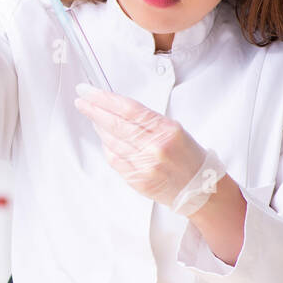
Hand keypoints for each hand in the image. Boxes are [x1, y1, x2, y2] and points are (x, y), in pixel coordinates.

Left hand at [73, 83, 225, 215]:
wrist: (201, 190)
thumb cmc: (189, 158)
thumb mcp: (175, 130)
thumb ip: (147, 120)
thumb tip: (116, 108)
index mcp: (166, 130)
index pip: (128, 109)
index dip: (104, 98)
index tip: (89, 91)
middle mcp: (155, 147)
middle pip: (115, 124)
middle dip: (94, 110)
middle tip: (81, 100)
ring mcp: (144, 165)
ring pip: (111, 141)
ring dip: (99, 127)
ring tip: (94, 117)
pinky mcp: (137, 180)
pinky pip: (114, 159)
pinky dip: (107, 147)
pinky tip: (105, 139)